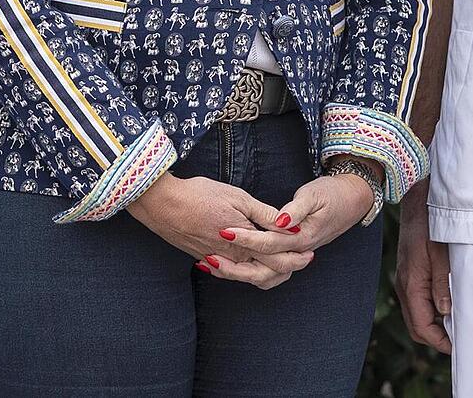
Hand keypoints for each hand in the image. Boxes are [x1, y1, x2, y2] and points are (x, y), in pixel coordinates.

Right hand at [128, 174, 312, 288]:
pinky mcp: (204, 259)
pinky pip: (229, 274)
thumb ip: (264, 214)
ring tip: (281, 265)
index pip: (278, 258)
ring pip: (248, 276)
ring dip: (268, 273)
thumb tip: (289, 225)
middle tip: (303, 260)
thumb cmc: (200, 195)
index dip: (296, 257)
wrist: (162, 205)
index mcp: (244, 242)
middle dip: (287, 269)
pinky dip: (244, 273)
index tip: (309, 252)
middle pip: (266, 273)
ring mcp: (217, 261)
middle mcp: (232, 258)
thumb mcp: (238, 197)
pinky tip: (247, 266)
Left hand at [221, 171, 372, 259]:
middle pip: (262, 269)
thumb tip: (280, 222)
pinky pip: (266, 270)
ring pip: (263, 277)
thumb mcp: (314, 196)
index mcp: (302, 238)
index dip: (246, 238)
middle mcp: (297, 252)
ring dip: (238, 272)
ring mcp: (294, 256)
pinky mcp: (290, 254)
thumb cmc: (331, 194)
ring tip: (211, 263)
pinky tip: (227, 260)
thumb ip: (295, 210)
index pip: (268, 243)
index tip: (224, 231)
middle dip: (234, 266)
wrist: (352, 200)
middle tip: (209, 257)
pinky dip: (246, 269)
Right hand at [392, 184, 451, 352]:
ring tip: (455, 324)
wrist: (415, 200)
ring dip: (433, 324)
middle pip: (416, 326)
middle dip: (436, 337)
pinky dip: (429, 310)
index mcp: (411, 284)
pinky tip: (446, 305)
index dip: (440, 342)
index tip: (459, 346)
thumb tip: (445, 312)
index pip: (422, 327)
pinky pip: (416, 300)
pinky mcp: (408, 273)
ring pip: (416, 314)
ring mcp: (404, 279)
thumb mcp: (440, 254)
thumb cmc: (429, 224)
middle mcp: (404, 285)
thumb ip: (441, 284)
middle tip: (459, 339)